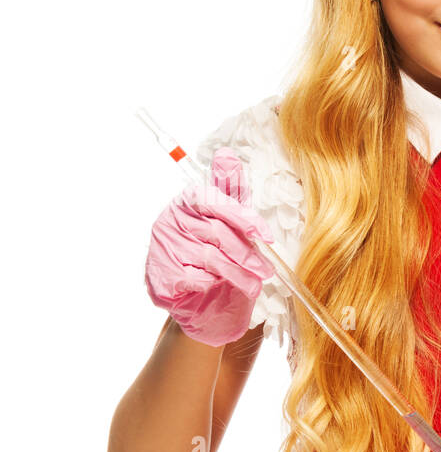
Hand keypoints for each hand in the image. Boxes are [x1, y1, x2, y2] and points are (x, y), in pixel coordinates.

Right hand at [145, 146, 276, 346]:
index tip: (265, 236)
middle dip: (247, 254)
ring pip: (212, 258)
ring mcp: (164, 247)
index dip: (242, 217)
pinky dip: (215, 285)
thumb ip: (231, 191)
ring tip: (255, 284)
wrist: (198, 296)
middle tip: (266, 270)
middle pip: (217, 233)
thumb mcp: (228, 220)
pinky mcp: (162, 274)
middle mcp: (172, 220)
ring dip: (239, 274)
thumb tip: (226, 154)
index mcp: (188, 201)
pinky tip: (220, 287)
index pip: (213, 199)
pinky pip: (198, 279)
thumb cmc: (217, 252)